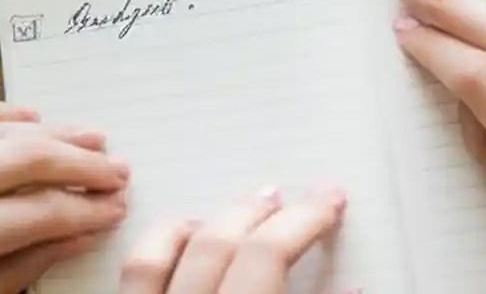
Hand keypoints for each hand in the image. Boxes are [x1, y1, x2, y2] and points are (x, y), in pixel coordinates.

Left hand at [0, 101, 128, 293]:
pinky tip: (19, 114)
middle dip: (78, 160)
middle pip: (22, 157)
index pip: (36, 211)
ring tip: (85, 137)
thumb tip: (62, 243)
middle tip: (115, 168)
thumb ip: (3, 276)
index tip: (113, 205)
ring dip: (44, 130)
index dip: (84, 207)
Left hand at [116, 186, 345, 292]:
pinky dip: (160, 243)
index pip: (266, 256)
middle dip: (260, 214)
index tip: (329, 202)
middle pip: (218, 245)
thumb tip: (352, 291)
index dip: (303, 221)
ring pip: (164, 251)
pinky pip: (133, 274)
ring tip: (242, 209)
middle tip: (293, 201)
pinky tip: (182, 233)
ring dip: (209, 222)